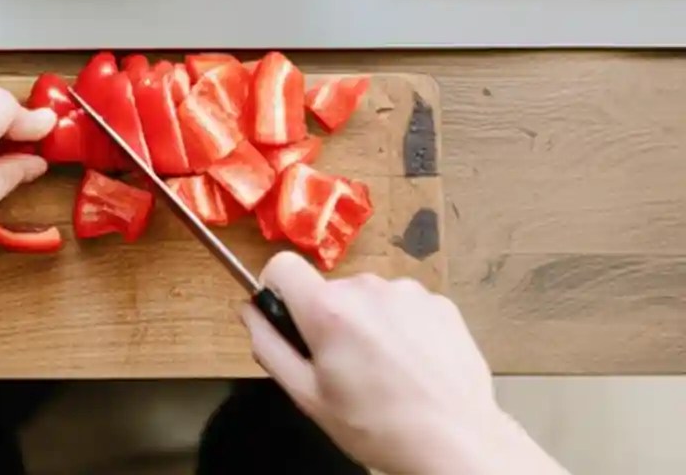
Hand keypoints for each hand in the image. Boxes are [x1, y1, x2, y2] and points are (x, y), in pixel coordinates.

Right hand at [237, 253, 566, 474]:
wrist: (456, 441)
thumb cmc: (379, 426)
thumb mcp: (307, 395)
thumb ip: (269, 345)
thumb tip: (250, 311)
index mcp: (327, 310)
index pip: (281, 265)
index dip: (277, 289)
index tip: (287, 316)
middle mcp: (367, 288)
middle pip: (328, 290)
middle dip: (329, 320)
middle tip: (345, 367)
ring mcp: (407, 292)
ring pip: (368, 299)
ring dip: (368, 324)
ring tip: (384, 370)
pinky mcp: (439, 303)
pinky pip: (404, 305)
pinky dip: (402, 328)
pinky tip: (412, 365)